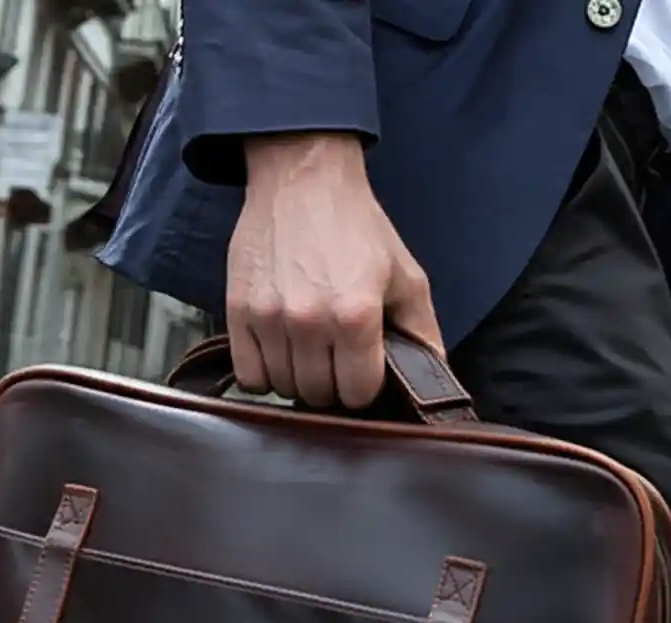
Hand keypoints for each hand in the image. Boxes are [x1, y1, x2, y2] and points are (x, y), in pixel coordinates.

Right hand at [226, 132, 442, 408]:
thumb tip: (432, 375)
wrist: (303, 182)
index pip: (359, 393)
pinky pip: (249, 374)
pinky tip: (280, 352)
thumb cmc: (356, 227)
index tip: (362, 371)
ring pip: (284, 387)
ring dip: (298, 378)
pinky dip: (264, 373)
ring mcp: (270, 318)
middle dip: (332, 384)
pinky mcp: (238, 311)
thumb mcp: (406, 275)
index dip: (364, 387)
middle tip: (335, 359)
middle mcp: (311, 320)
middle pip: (319, 393)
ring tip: (309, 350)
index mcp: (357, 314)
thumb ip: (423, 330)